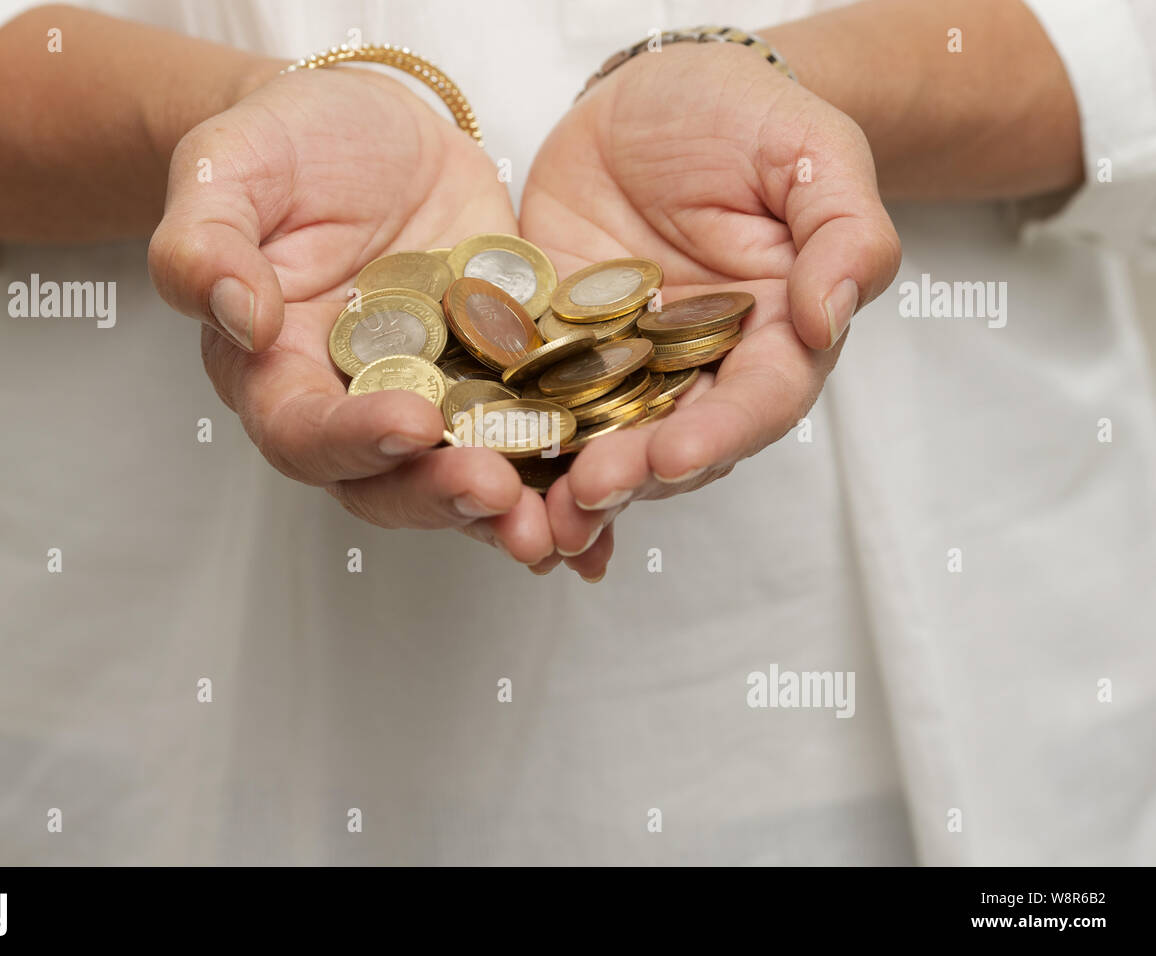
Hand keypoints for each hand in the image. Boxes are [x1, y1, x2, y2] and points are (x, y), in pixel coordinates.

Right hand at [149, 68, 551, 563]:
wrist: (372, 131)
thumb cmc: (288, 145)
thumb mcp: (230, 168)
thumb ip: (206, 243)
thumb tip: (236, 317)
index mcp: (278, 374)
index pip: (303, 431)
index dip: (353, 439)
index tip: (410, 422)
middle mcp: (357, 407)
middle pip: (390, 482)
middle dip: (444, 494)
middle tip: (498, 493)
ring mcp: (438, 400)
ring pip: (468, 477)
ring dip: (514, 509)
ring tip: (565, 526)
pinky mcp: (504, 380)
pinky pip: (535, 438)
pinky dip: (571, 476)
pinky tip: (618, 497)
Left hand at [520, 41, 900, 576]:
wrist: (652, 94)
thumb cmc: (746, 117)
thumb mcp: (812, 155)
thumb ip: (843, 234)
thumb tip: (827, 318)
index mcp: (773, 338)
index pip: (757, 403)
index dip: (719, 435)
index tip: (677, 455)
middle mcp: (699, 370)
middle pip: (675, 442)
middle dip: (633, 476)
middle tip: (588, 494)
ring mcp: (622, 366)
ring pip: (604, 439)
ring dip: (574, 483)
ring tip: (538, 516)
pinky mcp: (556, 348)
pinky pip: (536, 400)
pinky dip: (519, 441)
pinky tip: (489, 474)